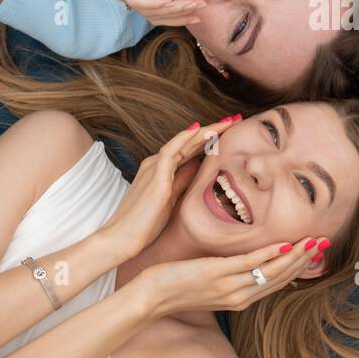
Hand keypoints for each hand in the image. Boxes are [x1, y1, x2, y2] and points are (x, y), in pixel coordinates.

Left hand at [88, 0, 205, 24]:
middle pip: (153, 16)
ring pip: (148, 10)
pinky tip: (171, 3)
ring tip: (193, 5)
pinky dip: (155, 4)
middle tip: (200, 13)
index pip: (156, 11)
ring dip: (173, 10)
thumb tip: (171, 3)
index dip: (178, 14)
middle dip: (179, 16)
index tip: (199, 10)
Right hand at [102, 116, 241, 257]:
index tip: (230, 132)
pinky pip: (171, 151)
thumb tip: (199, 167)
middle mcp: (157, 163)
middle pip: (189, 141)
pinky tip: (199, 129)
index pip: (189, 148)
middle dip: (213, 129)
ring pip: (184, 142)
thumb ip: (182, 181)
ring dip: (206, 130)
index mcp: (161, 169)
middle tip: (235, 119)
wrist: (122, 238)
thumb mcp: (171, 199)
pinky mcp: (155, 177)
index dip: (209, 139)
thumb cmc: (145, 223)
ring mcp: (155, 168)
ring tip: (227, 121)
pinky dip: (184, 138)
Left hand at [136, 235, 328, 317]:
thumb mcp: (207, 283)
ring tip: (312, 242)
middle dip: (304, 261)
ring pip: (270, 271)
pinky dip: (268, 255)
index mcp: (238, 298)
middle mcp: (239, 296)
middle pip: (279, 277)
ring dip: (294, 256)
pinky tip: (283, 245)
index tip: (313, 252)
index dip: (297, 267)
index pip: (275, 282)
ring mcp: (229, 286)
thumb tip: (238, 262)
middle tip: (324, 244)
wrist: (148, 299)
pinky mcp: (216, 275)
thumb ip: (227, 275)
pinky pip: (248, 264)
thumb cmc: (175, 288)